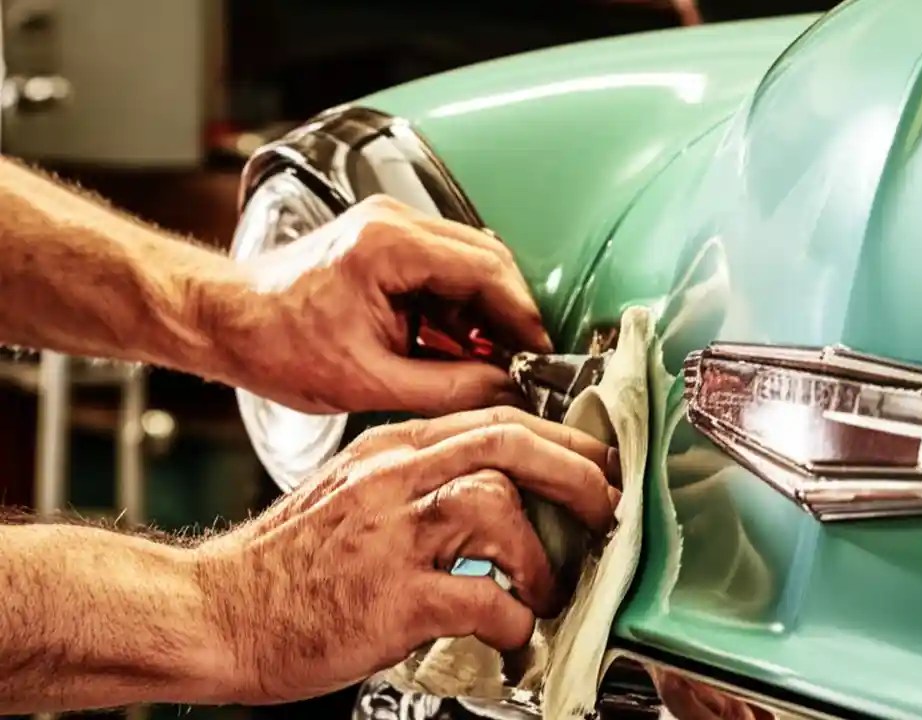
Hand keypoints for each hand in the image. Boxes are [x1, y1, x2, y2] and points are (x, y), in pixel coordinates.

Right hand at [195, 407, 620, 703]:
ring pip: (498, 508)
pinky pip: (481, 600)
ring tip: (543, 591)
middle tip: (604, 506)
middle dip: (575, 471)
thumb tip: (497, 493)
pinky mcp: (392, 599)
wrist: (214, 611)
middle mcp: (393, 479)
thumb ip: (416, 482)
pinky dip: (511, 621)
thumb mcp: (350, 494)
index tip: (594, 459)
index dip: (559, 436)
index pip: (493, 417)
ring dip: (541, 557)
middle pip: (509, 443)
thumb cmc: (283, 564)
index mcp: (389, 451)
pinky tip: (509, 635)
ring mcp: (391, 536)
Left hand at [215, 194, 552, 414]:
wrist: (224, 322)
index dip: (522, 316)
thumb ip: (447, 388)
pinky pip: (443, 271)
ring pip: (470, 265)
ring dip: (485, 313)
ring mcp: (391, 230)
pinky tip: (457, 348)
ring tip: (489, 362)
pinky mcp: (386, 245)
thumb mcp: (368, 382)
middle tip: (521, 362)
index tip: (539, 352)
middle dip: (509, 315)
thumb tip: (501, 390)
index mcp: (390, 247)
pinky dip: (458, 309)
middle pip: (487, 261)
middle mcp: (395, 224)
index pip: (487, 270)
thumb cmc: (275, 344)